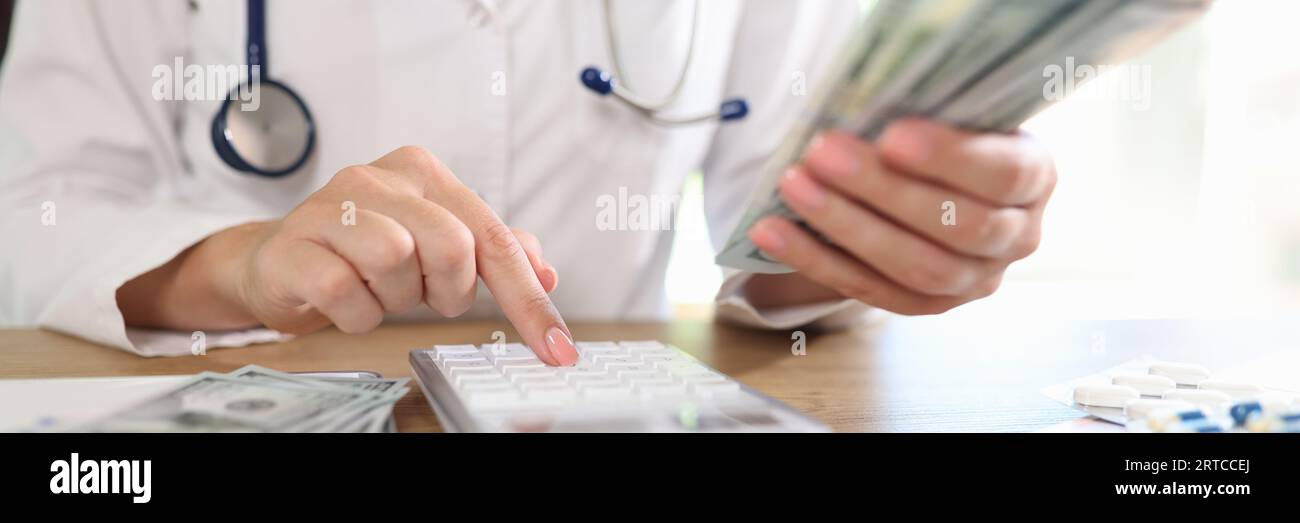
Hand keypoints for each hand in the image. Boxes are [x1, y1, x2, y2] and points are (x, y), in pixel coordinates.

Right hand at [120, 146, 577, 365]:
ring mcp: (330, 206)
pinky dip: (356, 314)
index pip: (492, 236)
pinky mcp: (293, 244)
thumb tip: (547, 270)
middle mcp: (377, 178)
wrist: (275, 261)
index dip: (528, 298)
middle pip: (450, 246)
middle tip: (422, 295)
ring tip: (376, 290)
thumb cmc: (362, 252)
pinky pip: (344, 291)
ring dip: (395, 298)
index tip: (557, 347)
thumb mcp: (433, 244)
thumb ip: (491, 250)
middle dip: (446, 290)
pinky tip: (345, 301)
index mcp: (422, 172)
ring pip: (396, 262)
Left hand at [746, 119, 1055, 314]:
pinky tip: (772, 231)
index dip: (949, 158)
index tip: (893, 135)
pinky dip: (814, 259)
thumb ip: (924, 114)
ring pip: (915, 266)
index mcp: (1034, 177)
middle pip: (956, 226)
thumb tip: (861, 106)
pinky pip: (869, 288)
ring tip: (795, 186)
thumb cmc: (943, 133)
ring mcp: (974, 280)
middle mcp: (1017, 236)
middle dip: (882, 190)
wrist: (941, 180)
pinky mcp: (927, 305)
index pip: (1002, 175)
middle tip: (823, 152)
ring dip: (846, 226)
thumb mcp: (952, 111)